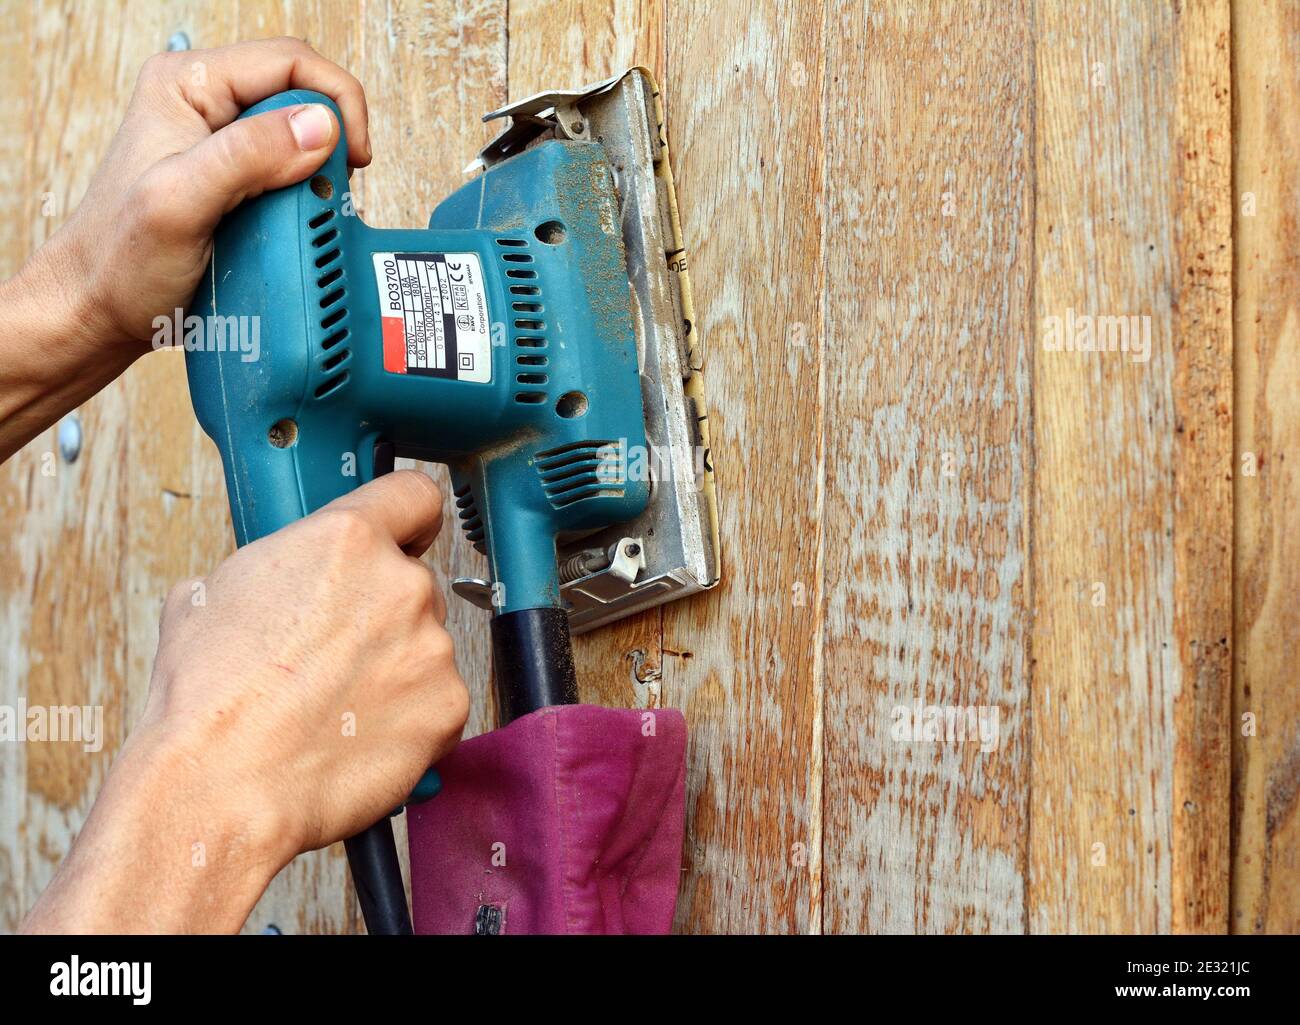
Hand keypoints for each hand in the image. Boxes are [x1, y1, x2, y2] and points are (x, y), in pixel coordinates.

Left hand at [0, 37, 370, 459]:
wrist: (98, 310)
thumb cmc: (118, 260)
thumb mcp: (181, 202)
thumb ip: (247, 156)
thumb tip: (319, 126)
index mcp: (187, 83)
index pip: (290, 61)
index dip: (335, 102)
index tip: (353, 157)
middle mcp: (206, 104)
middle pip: (302, 98)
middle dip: (329, 147)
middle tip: (326, 197)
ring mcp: (222, 144)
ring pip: (302, 141)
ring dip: (319, 182)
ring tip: (304, 221)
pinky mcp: (235, 180)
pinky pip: (291, 177)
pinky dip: (305, 205)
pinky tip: (293, 232)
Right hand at [23, 471, 468, 932]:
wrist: (221, 786)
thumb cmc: (209, 699)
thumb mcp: (210, 596)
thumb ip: (269, 570)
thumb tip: (267, 582)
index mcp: (346, 540)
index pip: (413, 497)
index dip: (405, 519)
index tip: (404, 534)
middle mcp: (402, 585)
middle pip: (412, 582)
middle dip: (381, 612)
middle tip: (333, 652)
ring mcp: (432, 648)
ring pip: (425, 645)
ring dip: (395, 667)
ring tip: (335, 704)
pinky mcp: (448, 707)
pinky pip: (438, 701)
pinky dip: (410, 717)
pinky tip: (357, 733)